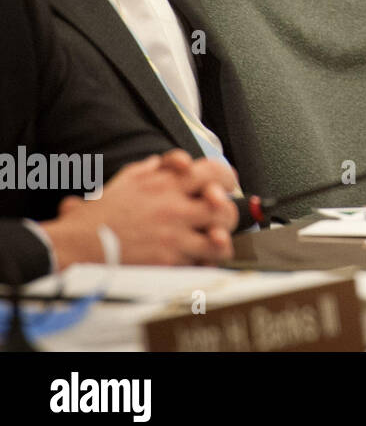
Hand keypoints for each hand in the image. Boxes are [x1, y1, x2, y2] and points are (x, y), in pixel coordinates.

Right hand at [40, 153, 237, 269]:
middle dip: (228, 212)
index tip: (227, 185)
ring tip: (216, 240)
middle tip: (220, 217)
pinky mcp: (168, 261)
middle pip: (225, 208)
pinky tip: (199, 259)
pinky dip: (205, 262)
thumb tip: (171, 162)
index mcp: (166, 185)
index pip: (214, 172)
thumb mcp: (125, 181)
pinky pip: (203, 263)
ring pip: (221, 237)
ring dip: (222, 239)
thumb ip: (153, 169)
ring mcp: (174, 236)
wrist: (77, 247)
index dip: (228, 178)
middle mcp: (174, 208)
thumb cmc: (99, 216)